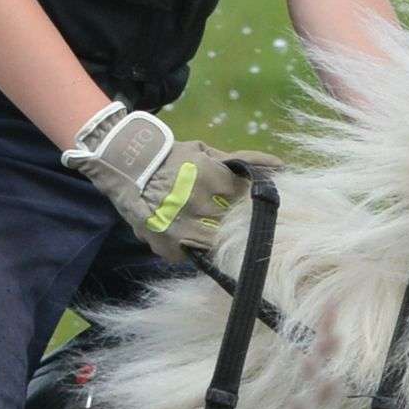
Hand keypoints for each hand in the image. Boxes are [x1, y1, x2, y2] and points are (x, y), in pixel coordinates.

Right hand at [66, 104, 261, 263]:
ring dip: (215, 239)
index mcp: (213, 180)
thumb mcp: (207, 153)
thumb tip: (281, 165)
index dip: (250, 206)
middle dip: (235, 224)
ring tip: (206, 227)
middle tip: (224, 218)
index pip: (247, 202)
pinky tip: (186, 234)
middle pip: (233, 226)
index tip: (248, 206)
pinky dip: (190, 248)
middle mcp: (199, 206)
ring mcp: (182, 229)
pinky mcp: (168, 245)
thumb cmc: (173, 157)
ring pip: (215, 245)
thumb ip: (245, 160)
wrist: (127, 166)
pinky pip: (189, 255)